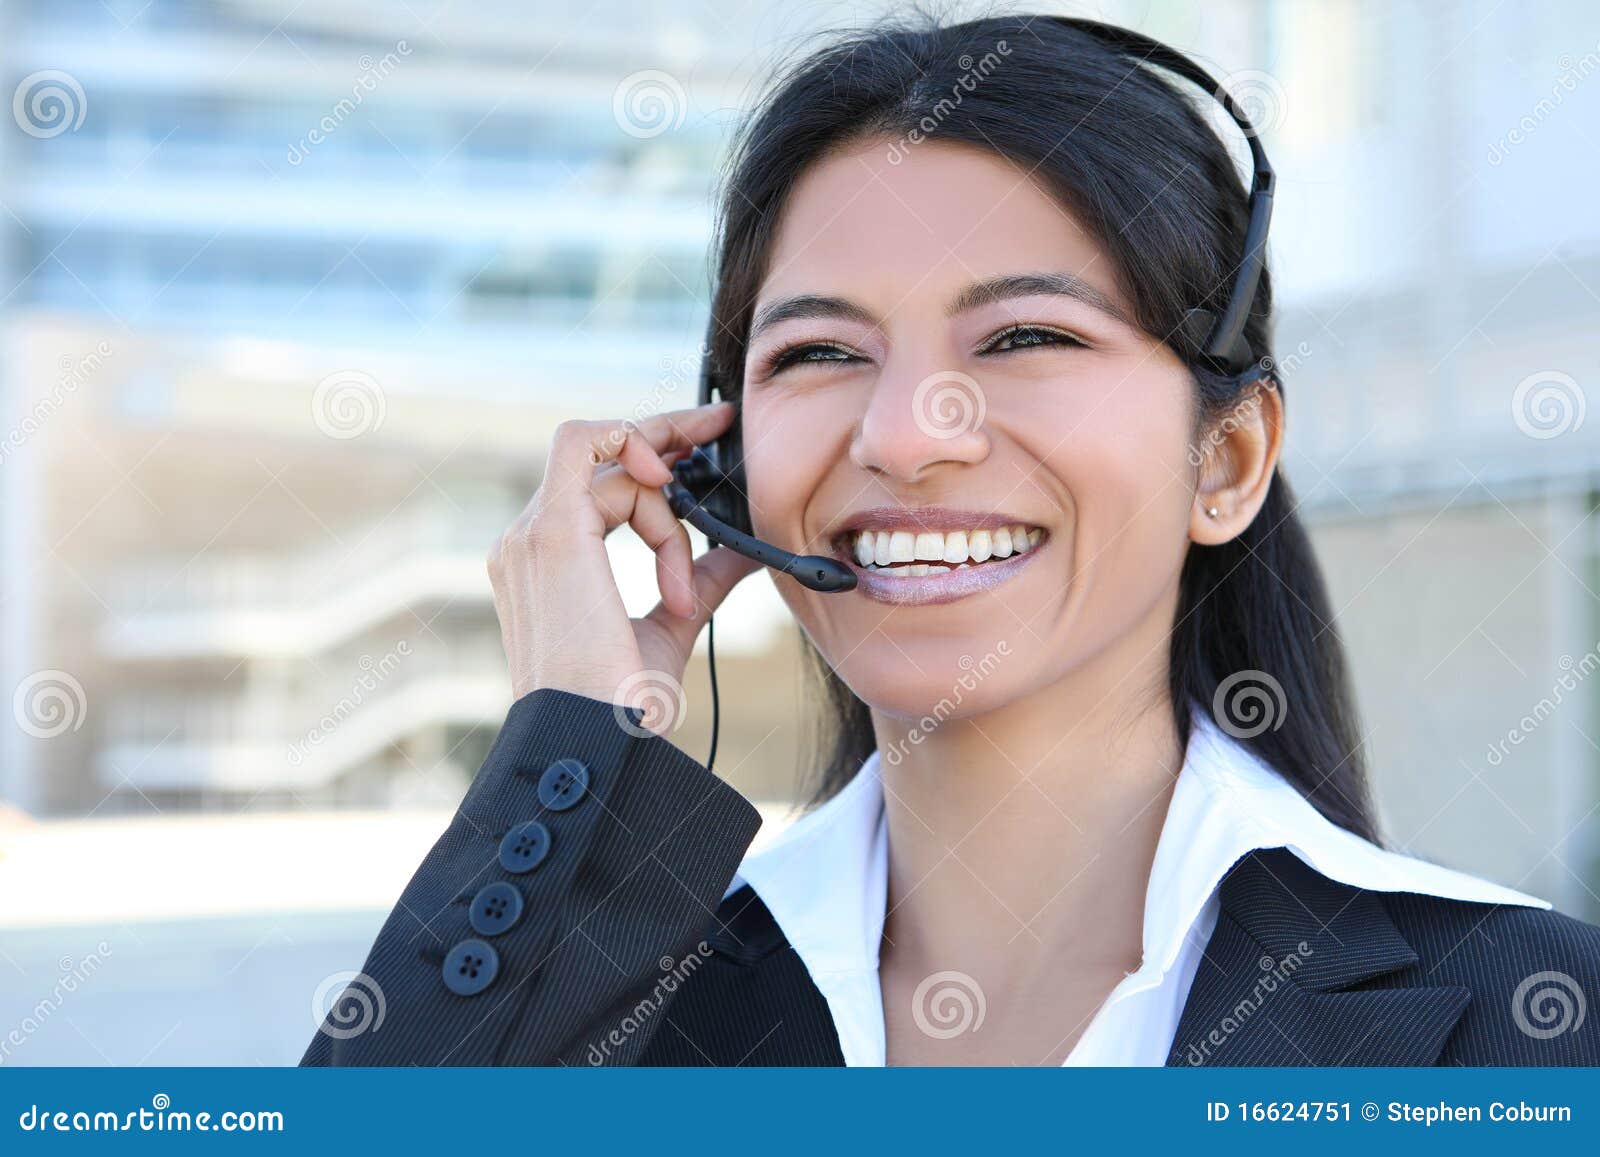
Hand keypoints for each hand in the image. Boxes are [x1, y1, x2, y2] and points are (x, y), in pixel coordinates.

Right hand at [487, 401, 762, 730]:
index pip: (595, 481)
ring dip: (665, 510)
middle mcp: (526, 542)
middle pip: (598, 454)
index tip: (704, 442)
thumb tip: (742, 551)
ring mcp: (530, 535)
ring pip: (609, 463)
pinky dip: (638, 455)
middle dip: (663, 433)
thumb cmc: (619, 706)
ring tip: (678, 587)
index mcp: (545, 564)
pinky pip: (588, 446)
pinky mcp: (551, 532)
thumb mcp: (669, 627)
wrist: (592, 744)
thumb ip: (699, 579)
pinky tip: (671, 494)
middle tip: (720, 423)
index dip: (649, 451)